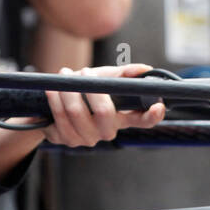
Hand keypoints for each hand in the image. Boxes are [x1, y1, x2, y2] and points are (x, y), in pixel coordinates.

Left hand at [39, 64, 165, 147]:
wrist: (55, 103)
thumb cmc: (87, 89)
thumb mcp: (105, 77)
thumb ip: (124, 73)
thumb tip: (144, 69)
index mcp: (122, 117)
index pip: (144, 121)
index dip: (152, 115)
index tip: (157, 105)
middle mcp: (108, 131)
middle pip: (104, 113)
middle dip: (91, 88)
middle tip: (83, 72)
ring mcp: (87, 138)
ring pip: (76, 112)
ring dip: (68, 89)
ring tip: (65, 74)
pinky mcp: (66, 139)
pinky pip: (59, 118)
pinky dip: (55, 99)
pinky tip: (52, 89)